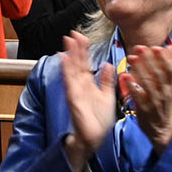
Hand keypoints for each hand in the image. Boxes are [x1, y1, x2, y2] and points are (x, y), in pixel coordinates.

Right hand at [59, 32, 119, 171]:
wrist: (95, 138)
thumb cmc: (99, 120)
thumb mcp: (107, 96)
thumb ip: (106, 81)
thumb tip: (107, 64)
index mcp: (89, 84)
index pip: (85, 63)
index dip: (84, 50)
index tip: (83, 37)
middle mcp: (80, 85)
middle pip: (77, 63)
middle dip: (76, 48)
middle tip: (74, 33)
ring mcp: (75, 91)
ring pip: (72, 68)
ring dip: (69, 54)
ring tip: (68, 40)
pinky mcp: (73, 98)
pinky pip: (69, 81)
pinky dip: (66, 70)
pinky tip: (64, 58)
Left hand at [125, 44, 171, 148]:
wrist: (162, 130)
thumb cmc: (164, 104)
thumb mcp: (170, 86)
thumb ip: (168, 67)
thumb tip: (168, 47)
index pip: (171, 70)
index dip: (164, 58)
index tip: (156, 47)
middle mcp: (165, 93)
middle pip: (159, 74)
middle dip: (149, 60)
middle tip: (139, 47)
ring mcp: (155, 102)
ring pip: (149, 84)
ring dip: (140, 70)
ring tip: (131, 58)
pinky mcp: (145, 110)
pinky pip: (138, 97)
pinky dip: (132, 86)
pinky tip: (126, 76)